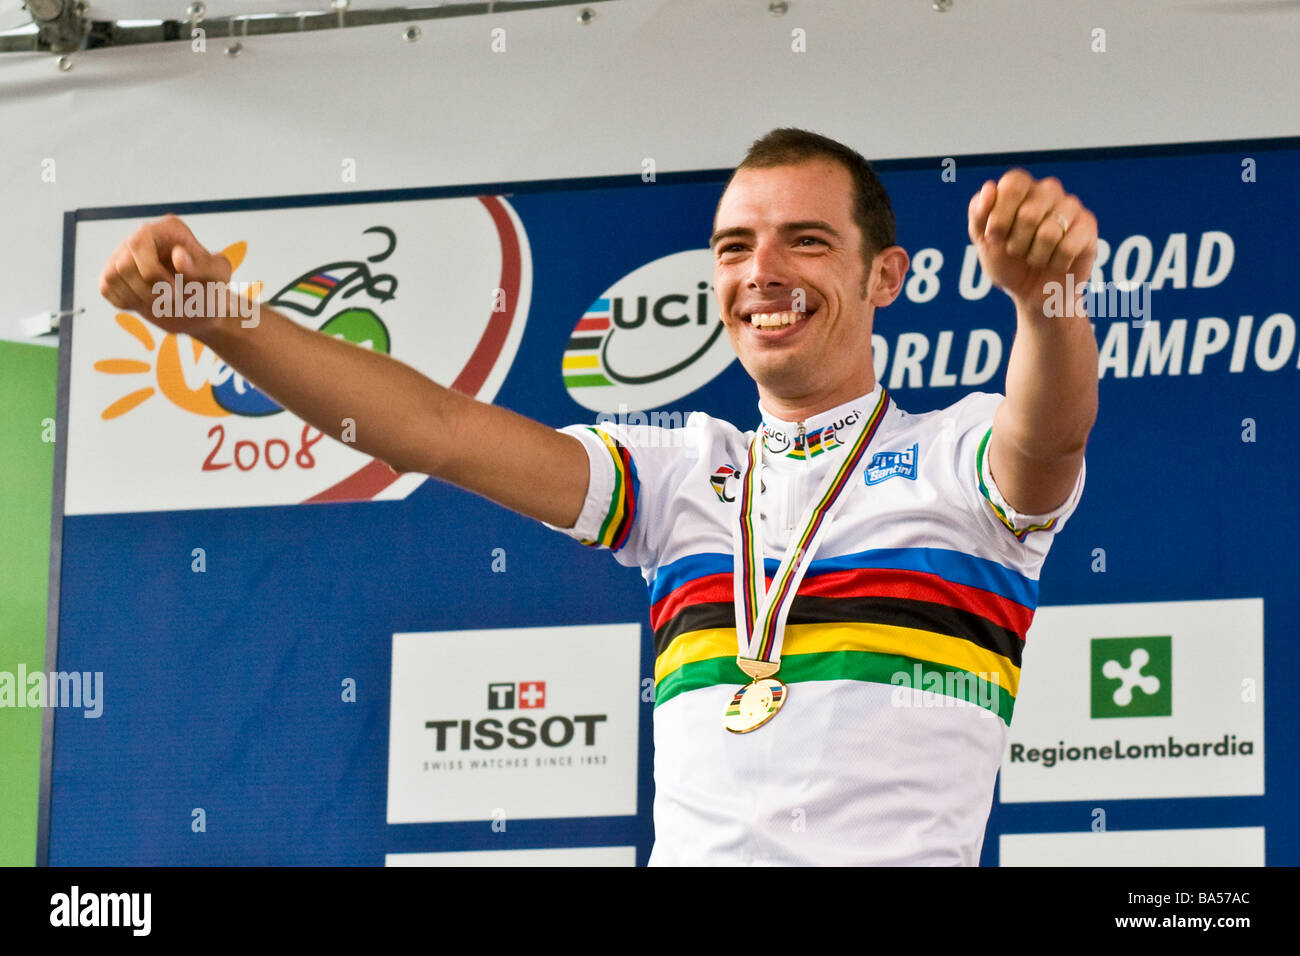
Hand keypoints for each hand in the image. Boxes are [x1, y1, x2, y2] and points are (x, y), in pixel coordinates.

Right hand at [98, 213, 234, 337]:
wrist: (202, 307)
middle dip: (147, 290)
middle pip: (123, 265)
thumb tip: (178, 256)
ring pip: (112, 277)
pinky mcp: (114, 273)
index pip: (139, 243)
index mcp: (167, 228)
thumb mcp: (218, 277)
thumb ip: (204, 266)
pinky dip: (127, 302)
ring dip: (139, 298)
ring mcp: (124, 254)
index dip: (152, 273)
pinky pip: (106, 288)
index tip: (175, 290)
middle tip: (171, 300)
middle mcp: (141, 237)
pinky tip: (147, 302)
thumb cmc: (212, 286)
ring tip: (162, 302)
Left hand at [967, 170, 1097, 312]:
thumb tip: (989, 188)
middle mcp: (1048, 190)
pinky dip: (1055, 263)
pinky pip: (1067, 247)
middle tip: (1016, 251)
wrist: (1033, 294)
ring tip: (1036, 257)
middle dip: (1015, 243)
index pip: (1013, 183)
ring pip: (1048, 233)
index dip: (1000, 214)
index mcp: (1021, 187)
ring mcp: (1071, 206)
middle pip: (1028, 212)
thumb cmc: (1008, 263)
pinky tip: (1056, 262)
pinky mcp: (1088, 226)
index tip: (994, 236)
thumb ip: (978, 215)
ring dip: (1035, 256)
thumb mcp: (983, 243)